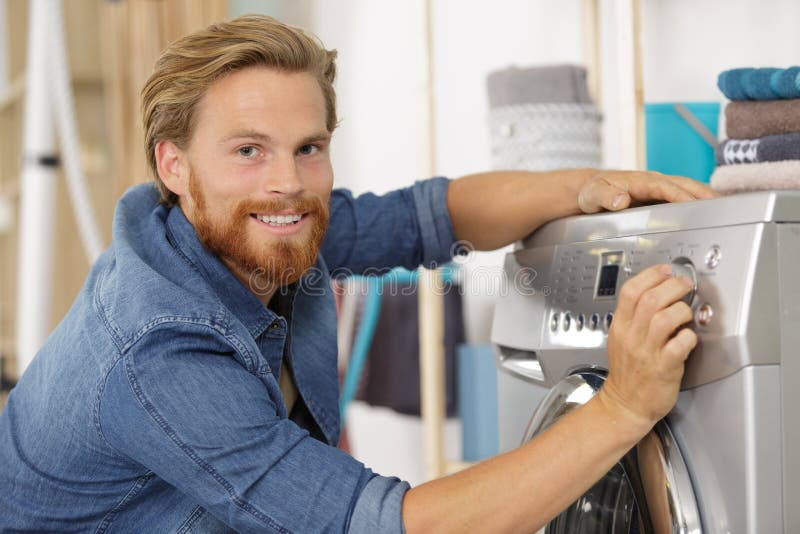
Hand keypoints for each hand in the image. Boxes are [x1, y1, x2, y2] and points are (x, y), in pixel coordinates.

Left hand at [577, 170, 715, 213]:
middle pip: (685, 185)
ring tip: (726, 209)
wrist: (590, 190)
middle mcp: (654, 182)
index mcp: (641, 181)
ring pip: (688, 189)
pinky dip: (698, 202)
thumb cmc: (592, 191)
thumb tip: (620, 199)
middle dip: (705, 194)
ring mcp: (659, 189)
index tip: (697, 205)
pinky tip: (709, 212)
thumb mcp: (594, 195)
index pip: (667, 188)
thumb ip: (606, 196)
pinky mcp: (660, 196)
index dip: (682, 196)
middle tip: (725, 207)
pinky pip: (683, 196)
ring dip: (706, 197)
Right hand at [598, 264, 697, 433]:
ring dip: (681, 310)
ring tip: (686, 312)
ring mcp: (647, 352)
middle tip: (684, 284)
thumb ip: (634, 318)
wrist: (625, 404)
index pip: (630, 291)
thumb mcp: (620, 339)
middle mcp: (632, 337)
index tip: (665, 270)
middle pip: (650, 299)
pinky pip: (680, 344)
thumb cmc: (627, 373)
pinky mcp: (663, 368)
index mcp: (620, 327)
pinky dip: (689, 336)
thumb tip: (658, 294)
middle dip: (672, 286)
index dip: (651, 275)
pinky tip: (688, 337)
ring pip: (665, 318)